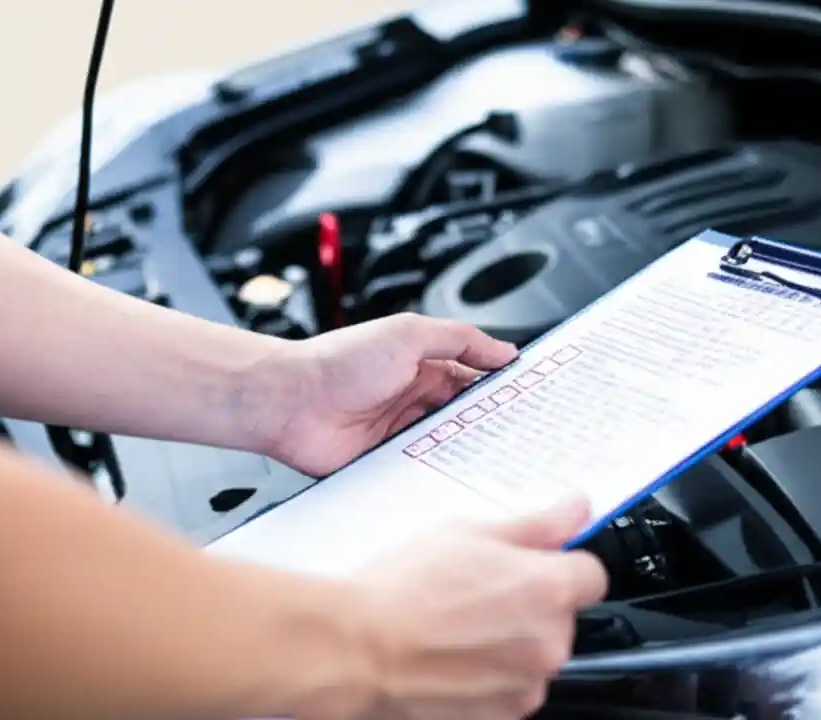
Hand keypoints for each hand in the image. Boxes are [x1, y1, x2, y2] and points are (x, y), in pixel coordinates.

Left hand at [265, 313, 516, 475]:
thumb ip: (460, 338)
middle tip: (521, 437)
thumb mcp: (409, 334)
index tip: (530, 401)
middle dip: (490, 426)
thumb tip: (504, 350)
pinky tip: (456, 478)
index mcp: (423, 366)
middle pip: (465, 417)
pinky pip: (420, 471)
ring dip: (466, 452)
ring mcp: (400, 434)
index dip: (500, 390)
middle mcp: (413, 400)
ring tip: (496, 460)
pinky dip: (436, 474)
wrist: (290, 402)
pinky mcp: (385, 464)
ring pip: (448, 447)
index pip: (474, 379)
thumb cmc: (339, 362)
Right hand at [352, 497, 607, 719]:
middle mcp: (549, 643)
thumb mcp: (469, 534)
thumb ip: (536, 525)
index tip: (532, 563)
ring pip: (535, 654)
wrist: (356, 650)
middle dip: (529, 603)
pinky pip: (511, 688)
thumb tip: (576, 508)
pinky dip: (490, 676)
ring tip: (456, 626)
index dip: (560, 564)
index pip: (591, 574)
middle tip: (477, 591)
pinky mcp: (502, 716)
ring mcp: (526, 686)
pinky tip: (451, 656)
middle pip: (561, 616)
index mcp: (549, 590)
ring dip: (510, 642)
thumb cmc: (403, 590)